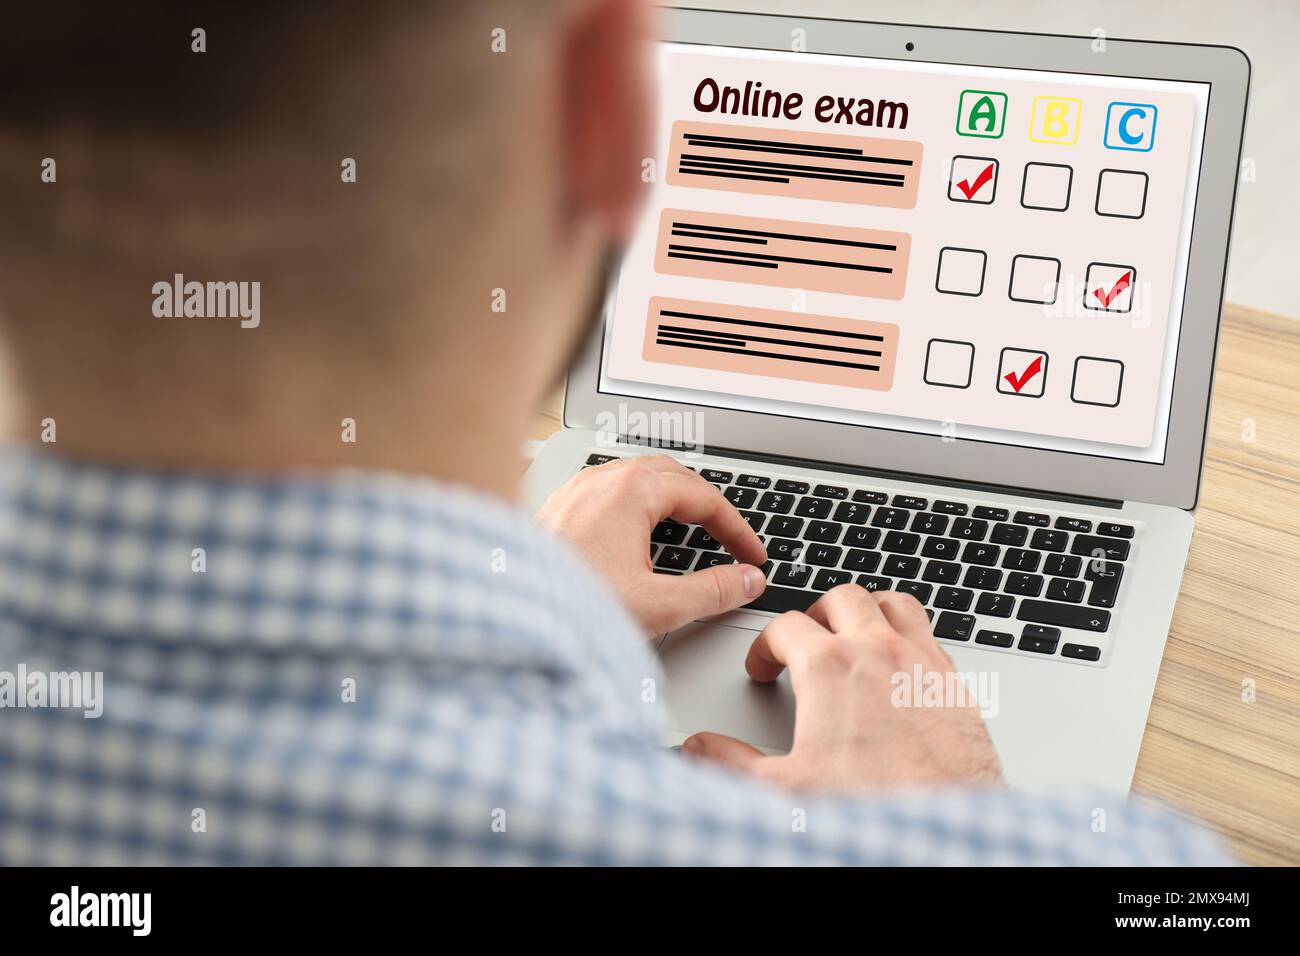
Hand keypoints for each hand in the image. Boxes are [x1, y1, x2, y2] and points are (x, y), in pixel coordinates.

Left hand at [535, 454, 767, 634]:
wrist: (501, 617)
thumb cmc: (565, 607)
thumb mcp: (656, 605)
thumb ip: (712, 591)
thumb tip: (747, 581)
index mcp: (630, 492)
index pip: (703, 497)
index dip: (736, 529)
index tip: (752, 557)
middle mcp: (600, 480)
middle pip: (673, 476)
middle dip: (707, 506)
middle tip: (728, 537)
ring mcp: (575, 490)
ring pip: (638, 479)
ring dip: (672, 500)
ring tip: (692, 529)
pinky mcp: (558, 509)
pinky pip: (608, 491)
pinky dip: (638, 506)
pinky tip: (637, 534)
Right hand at [682, 585, 1003, 788]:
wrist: (942, 830)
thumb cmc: (874, 805)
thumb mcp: (786, 788)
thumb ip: (732, 762)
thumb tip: (699, 749)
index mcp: (829, 667)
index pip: (785, 627)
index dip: (765, 647)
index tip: (764, 669)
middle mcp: (877, 651)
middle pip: (840, 599)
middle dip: (815, 615)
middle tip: (805, 642)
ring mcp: (919, 660)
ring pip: (890, 602)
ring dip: (867, 610)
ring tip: (853, 632)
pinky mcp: (952, 679)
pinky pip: (928, 631)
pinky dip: (907, 633)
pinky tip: (899, 661)